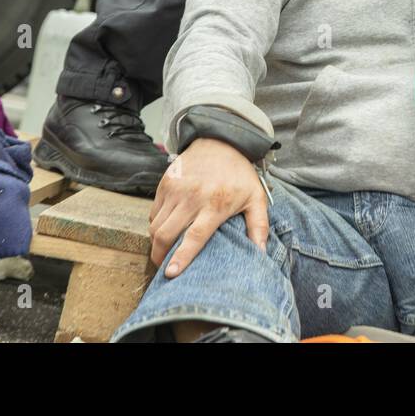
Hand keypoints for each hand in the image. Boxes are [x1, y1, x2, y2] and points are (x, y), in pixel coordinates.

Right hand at [149, 137, 269, 276]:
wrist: (220, 141)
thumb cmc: (240, 175)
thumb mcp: (256, 198)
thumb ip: (259, 226)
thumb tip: (260, 253)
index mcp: (216, 204)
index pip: (194, 236)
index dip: (181, 257)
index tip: (170, 274)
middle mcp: (192, 197)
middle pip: (166, 234)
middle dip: (160, 255)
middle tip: (164, 269)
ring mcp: (176, 190)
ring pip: (156, 225)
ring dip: (156, 243)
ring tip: (163, 253)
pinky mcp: (165, 183)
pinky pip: (154, 212)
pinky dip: (156, 225)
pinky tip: (164, 231)